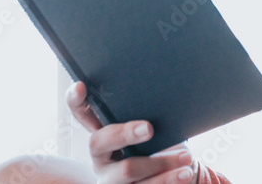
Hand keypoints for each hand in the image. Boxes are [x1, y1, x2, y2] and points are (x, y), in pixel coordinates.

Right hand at [65, 81, 197, 183]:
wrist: (167, 180)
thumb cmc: (157, 147)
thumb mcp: (150, 130)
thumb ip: (148, 116)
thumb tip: (167, 96)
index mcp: (103, 133)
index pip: (81, 113)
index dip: (75, 101)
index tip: (81, 86)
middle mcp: (100, 157)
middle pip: (98, 142)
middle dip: (124, 133)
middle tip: (149, 127)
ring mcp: (109, 179)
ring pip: (126, 171)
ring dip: (159, 163)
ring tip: (186, 158)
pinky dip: (168, 181)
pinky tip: (185, 174)